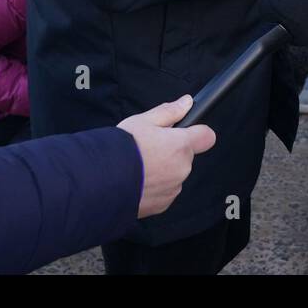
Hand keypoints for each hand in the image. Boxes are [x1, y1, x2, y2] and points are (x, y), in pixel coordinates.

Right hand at [117, 96, 216, 218]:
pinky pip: (164, 191)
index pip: (206, 136)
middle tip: (148, 149)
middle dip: (172, 151)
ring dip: (163, 170)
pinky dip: (154, 187)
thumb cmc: (121, 149)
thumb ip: (169, 112)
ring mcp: (173, 189)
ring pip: (174, 174)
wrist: (101, 183)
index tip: (184, 132)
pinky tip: (137, 181)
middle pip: (186, 156)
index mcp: (180, 145)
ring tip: (139, 167)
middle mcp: (182, 168)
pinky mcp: (163, 205)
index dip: (197, 132)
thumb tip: (187, 102)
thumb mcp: (143, 121)